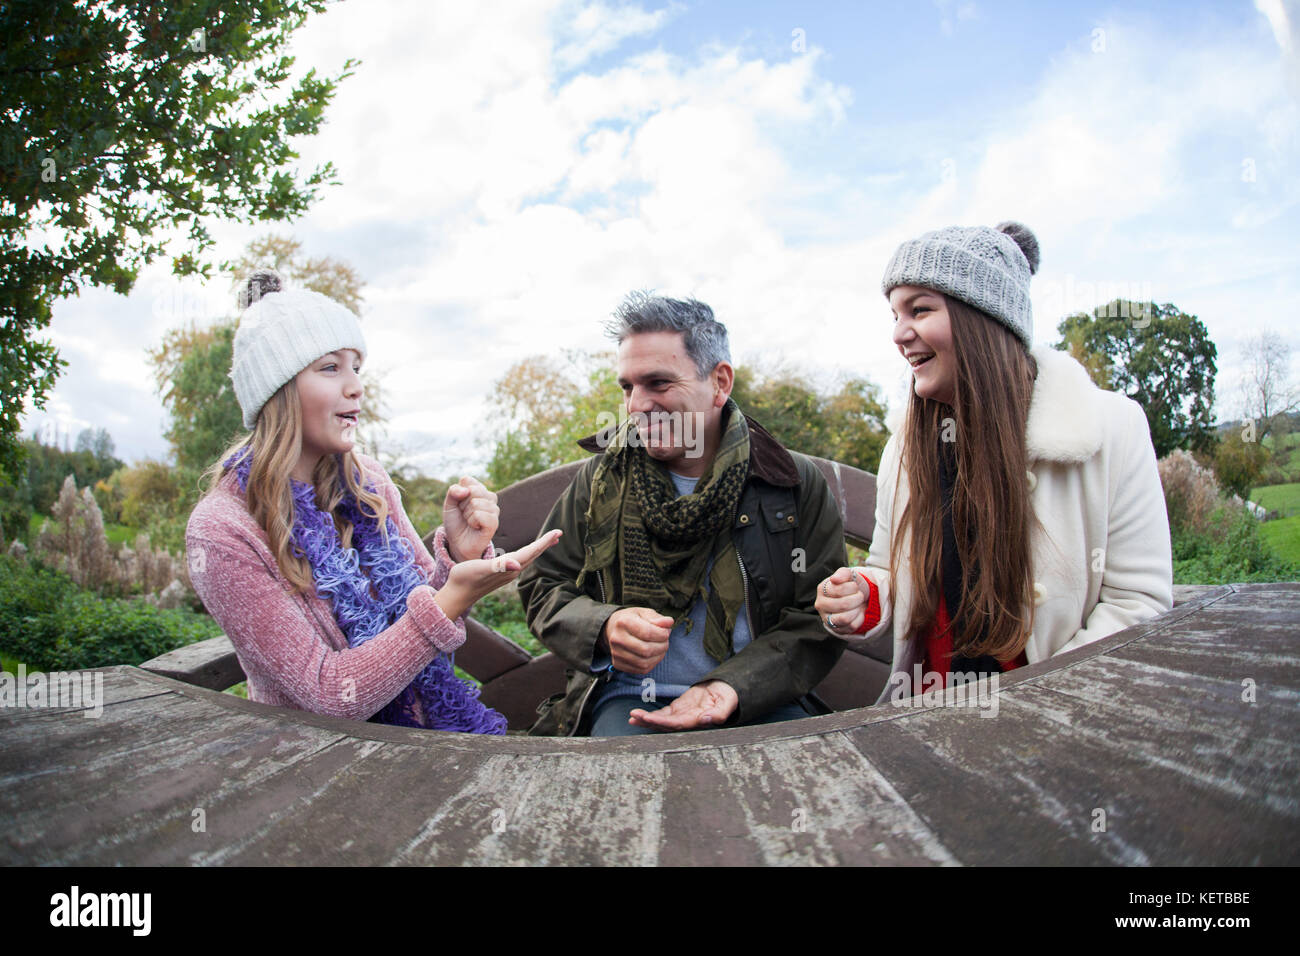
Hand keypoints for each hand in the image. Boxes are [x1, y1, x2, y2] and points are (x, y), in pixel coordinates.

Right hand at [434, 529, 561, 619]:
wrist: (456, 595)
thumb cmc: (464, 579)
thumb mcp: (479, 569)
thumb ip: (498, 566)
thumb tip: (517, 566)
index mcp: (509, 567)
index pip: (531, 552)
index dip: (544, 541)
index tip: (557, 531)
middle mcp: (511, 571)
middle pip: (533, 555)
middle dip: (545, 544)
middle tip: (558, 533)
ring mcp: (506, 574)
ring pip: (527, 558)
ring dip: (538, 549)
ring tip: (547, 541)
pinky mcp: (500, 574)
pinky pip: (519, 561)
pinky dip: (527, 553)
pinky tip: (525, 553)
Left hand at [443, 476, 498, 561]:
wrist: (458, 543)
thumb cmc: (456, 523)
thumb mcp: (449, 505)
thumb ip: (453, 492)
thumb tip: (466, 491)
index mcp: (480, 490)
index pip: (467, 480)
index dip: (458, 493)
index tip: (459, 505)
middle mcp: (489, 498)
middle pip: (472, 490)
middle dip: (462, 504)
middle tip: (465, 515)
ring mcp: (494, 510)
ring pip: (475, 503)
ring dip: (467, 515)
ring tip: (470, 522)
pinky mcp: (494, 522)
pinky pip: (479, 515)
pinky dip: (472, 522)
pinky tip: (475, 527)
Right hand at [603, 606, 673, 674]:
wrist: (613, 629)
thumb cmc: (632, 619)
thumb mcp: (645, 613)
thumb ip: (658, 618)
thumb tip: (669, 623)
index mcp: (623, 622)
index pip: (648, 633)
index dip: (662, 634)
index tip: (666, 632)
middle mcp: (617, 639)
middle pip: (646, 650)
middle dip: (662, 646)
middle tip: (665, 641)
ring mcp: (616, 653)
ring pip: (644, 662)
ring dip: (658, 656)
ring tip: (661, 647)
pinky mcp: (618, 664)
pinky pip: (641, 669)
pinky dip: (652, 663)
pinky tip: (653, 655)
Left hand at [629, 680, 738, 730]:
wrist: (724, 692)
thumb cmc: (727, 698)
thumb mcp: (727, 704)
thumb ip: (719, 714)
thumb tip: (707, 720)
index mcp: (697, 720)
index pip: (677, 724)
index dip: (662, 722)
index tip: (649, 718)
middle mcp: (686, 721)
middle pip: (665, 724)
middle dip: (649, 721)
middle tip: (634, 717)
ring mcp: (681, 716)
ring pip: (661, 720)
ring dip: (647, 719)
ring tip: (632, 717)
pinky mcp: (678, 709)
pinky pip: (662, 714)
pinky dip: (650, 715)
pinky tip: (638, 715)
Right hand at [815, 567, 866, 632]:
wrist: (856, 597)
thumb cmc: (851, 585)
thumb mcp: (849, 575)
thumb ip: (843, 574)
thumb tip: (834, 579)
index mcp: (822, 589)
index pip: (840, 590)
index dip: (853, 587)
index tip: (855, 586)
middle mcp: (821, 605)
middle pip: (843, 605)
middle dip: (857, 599)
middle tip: (859, 596)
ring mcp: (827, 618)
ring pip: (845, 618)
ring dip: (857, 610)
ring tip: (858, 605)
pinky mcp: (836, 629)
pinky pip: (851, 627)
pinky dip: (859, 619)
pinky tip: (857, 613)